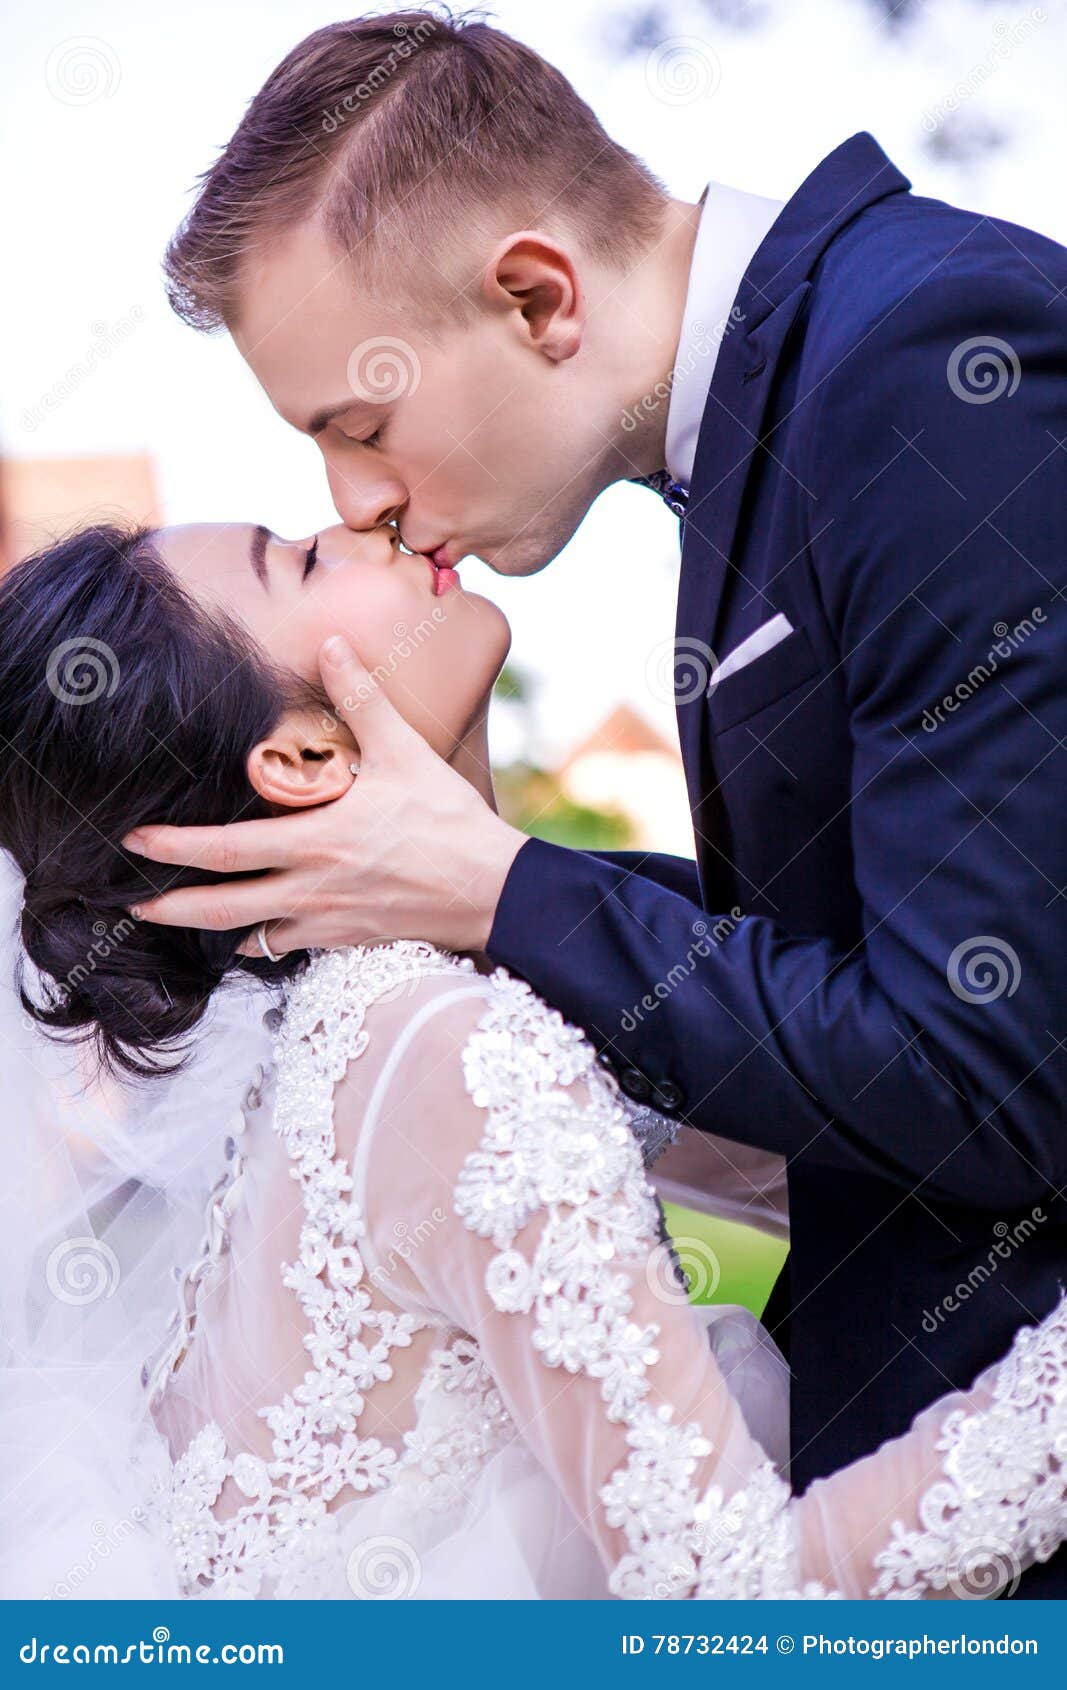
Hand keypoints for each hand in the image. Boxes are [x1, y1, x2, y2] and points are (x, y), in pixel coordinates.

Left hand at [122, 635, 526, 956]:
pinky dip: (266, 940)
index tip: (136, 840)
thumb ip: (362, 698)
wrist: (494, 890)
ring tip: (182, 919)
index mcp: (316, 841)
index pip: (227, 849)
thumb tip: (332, 644)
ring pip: (253, 936)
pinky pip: (292, 946)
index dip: (175, 847)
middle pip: (223, 908)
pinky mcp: (350, 939)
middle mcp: (312, 887)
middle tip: (130, 903)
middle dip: (170, 906)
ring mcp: (329, 920)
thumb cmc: (449, 821)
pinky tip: (256, 932)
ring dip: (213, 929)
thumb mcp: (405, 750)